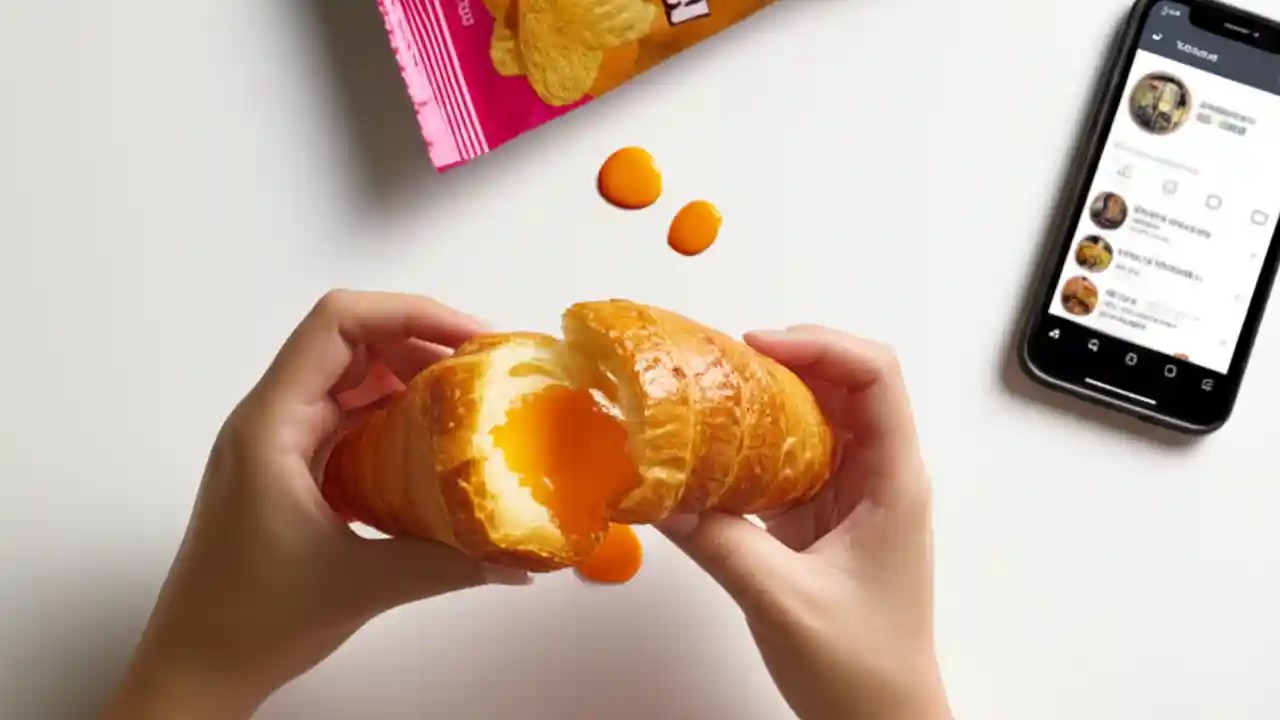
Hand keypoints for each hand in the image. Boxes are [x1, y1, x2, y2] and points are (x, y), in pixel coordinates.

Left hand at [105, 290, 529, 719]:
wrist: (194, 669)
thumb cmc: (249, 622)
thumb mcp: (360, 585)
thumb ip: (447, 564)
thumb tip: (518, 558)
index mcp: (272, 425)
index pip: (337, 325)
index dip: (409, 313)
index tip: (471, 339)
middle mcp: (272, 420)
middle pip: (351, 343)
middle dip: (424, 343)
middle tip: (488, 371)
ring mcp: (280, 445)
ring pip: (351, 381)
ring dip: (412, 381)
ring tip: (474, 401)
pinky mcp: (292, 471)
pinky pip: (349, 421)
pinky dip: (396, 420)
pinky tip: (437, 446)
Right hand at [660, 326, 949, 719]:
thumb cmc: (862, 670)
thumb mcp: (783, 601)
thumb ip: (719, 542)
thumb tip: (661, 493)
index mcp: (894, 482)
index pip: (876, 376)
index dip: (820, 345)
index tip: (757, 346)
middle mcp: (879, 476)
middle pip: (842, 383)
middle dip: (784, 360)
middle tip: (719, 362)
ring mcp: (852, 495)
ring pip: (815, 417)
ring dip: (766, 399)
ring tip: (710, 394)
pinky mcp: (823, 517)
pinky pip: (791, 457)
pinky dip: (754, 443)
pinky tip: (714, 450)